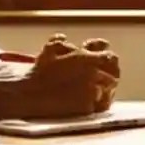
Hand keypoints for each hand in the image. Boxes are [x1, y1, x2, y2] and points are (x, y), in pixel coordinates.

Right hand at [0, 35, 120, 118]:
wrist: (30, 93)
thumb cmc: (39, 71)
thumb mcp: (50, 48)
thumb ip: (62, 41)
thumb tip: (67, 39)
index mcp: (87, 57)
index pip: (110, 55)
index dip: (107, 57)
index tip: (103, 60)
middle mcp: (93, 72)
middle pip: (115, 72)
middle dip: (111, 72)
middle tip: (106, 76)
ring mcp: (92, 90)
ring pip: (110, 87)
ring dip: (107, 86)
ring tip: (102, 89)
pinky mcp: (87, 106)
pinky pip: (102, 103)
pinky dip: (102, 101)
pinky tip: (96, 100)